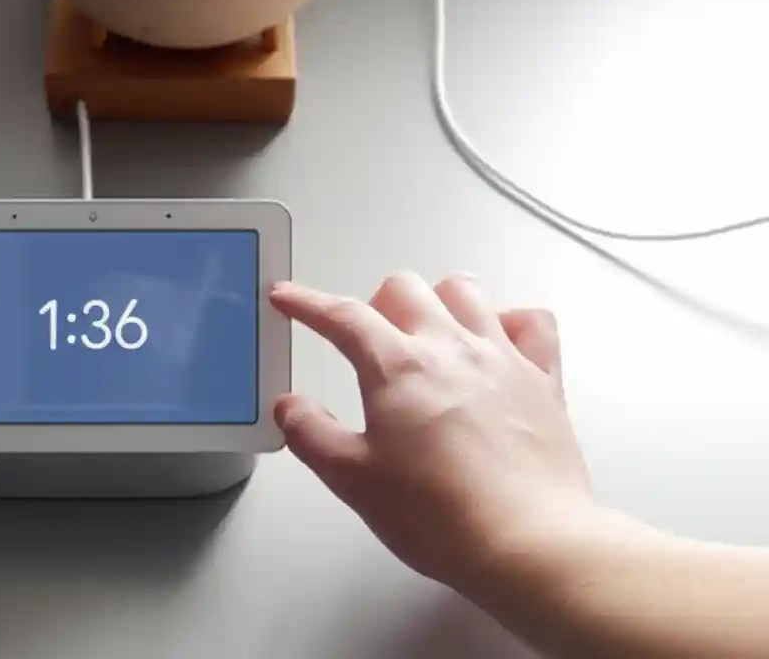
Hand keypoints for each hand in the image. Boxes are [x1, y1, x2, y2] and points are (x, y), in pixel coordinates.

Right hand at [271, 273, 593, 593]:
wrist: (526, 542)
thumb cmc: (441, 515)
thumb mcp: (352, 480)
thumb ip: (312, 434)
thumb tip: (291, 407)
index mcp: (397, 367)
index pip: (342, 316)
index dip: (307, 302)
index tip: (289, 298)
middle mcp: (449, 348)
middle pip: (404, 289)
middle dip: (375, 304)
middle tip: (366, 337)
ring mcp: (501, 358)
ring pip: (464, 291)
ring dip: (437, 301)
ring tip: (427, 331)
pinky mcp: (542, 380)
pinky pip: (531, 322)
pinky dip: (509, 321)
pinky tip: (496, 341)